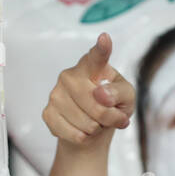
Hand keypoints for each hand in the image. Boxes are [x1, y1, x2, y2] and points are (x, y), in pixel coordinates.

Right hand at [41, 33, 133, 147]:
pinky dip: (84, 138)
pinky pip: (74, 134)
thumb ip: (120, 93)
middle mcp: (70, 75)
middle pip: (96, 103)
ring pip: (86, 122)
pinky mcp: (47, 113)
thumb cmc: (111, 107)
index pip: (97, 56)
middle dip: (109, 117)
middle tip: (112, 117)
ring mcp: (55, 94)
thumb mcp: (126, 98)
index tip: (105, 38)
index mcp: (92, 66)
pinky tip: (82, 130)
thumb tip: (101, 95)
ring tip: (95, 122)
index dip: (102, 48)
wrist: (91, 130)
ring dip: (96, 128)